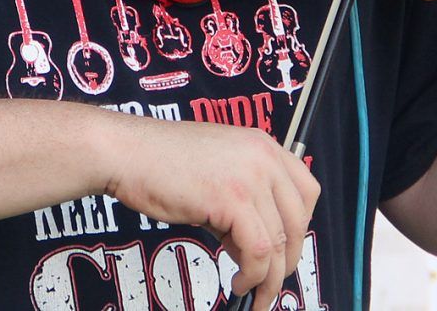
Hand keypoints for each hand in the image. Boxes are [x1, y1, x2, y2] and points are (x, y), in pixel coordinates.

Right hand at [102, 116, 319, 309]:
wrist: (129, 152)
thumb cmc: (161, 162)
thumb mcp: (216, 176)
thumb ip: (241, 205)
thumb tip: (253, 249)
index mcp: (263, 145)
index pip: (307, 189)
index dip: (299, 227)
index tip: (284, 250)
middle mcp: (264, 156)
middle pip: (299, 220)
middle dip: (287, 259)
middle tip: (271, 281)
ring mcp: (251, 176)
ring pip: (278, 241)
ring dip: (269, 277)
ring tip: (252, 291)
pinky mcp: (233, 199)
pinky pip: (258, 250)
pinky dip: (253, 275)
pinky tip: (238, 281)